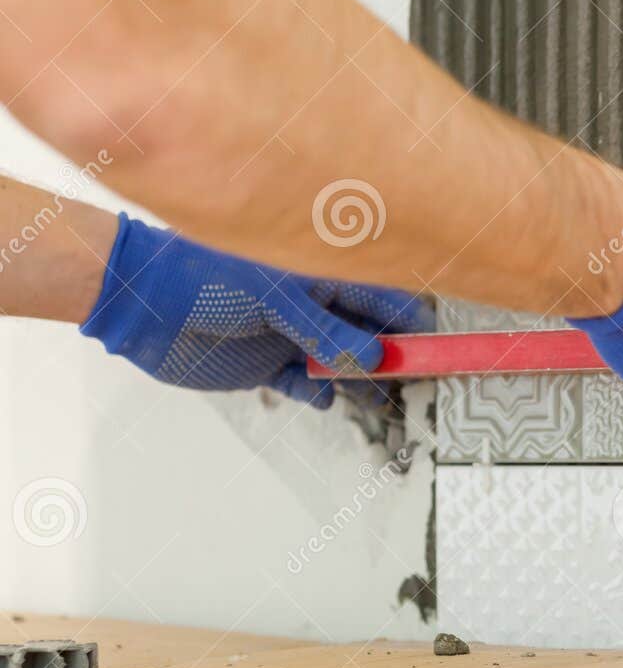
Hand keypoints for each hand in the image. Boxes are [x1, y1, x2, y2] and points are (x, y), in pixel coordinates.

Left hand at [79, 213, 432, 408]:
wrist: (140, 301)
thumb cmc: (205, 276)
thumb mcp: (279, 300)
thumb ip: (330, 334)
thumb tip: (377, 360)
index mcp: (323, 271)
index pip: (386, 294)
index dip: (414, 321)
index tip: (438, 347)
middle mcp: (315, 303)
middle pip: (372, 331)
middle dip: (394, 355)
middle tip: (413, 378)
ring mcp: (293, 334)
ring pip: (345, 361)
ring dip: (361, 379)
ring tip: (375, 395)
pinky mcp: (270, 364)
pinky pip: (309, 383)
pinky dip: (322, 392)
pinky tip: (326, 396)